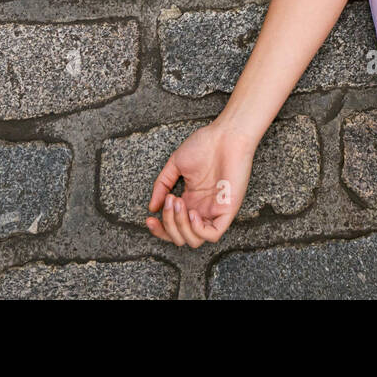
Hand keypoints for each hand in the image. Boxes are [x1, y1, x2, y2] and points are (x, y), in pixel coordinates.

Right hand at [146, 118, 256, 247]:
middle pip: (181, 238)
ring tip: (179, 201)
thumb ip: (162, 185)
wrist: (226, 135)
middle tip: (169, 200)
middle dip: (168, 225)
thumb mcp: (176, 165)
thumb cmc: (205, 145)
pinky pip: (213, 234)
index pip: (173, 228)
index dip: (160, 230)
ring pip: (194, 240)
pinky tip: (192, 213)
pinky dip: (198, 230)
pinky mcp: (228, 210)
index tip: (149, 219)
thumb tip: (152, 208)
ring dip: (180, 225)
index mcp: (190, 201)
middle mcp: (202, 210)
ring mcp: (215, 211)